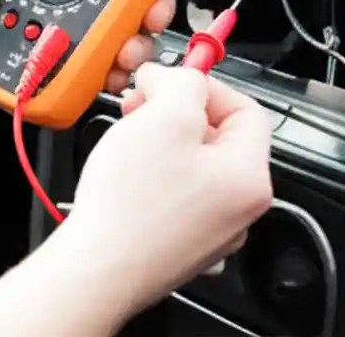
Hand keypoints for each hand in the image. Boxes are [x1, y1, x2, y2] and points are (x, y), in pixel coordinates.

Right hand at [65, 65, 272, 307]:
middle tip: (139, 106)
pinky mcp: (180, 246)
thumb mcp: (165, 117)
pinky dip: (153, 176)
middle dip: (176, 114)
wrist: (94, 269)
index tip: (169, 81)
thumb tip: (179, 76)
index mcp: (250, 178)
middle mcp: (239, 211)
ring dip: (162, 142)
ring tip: (127, 139)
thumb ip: (183, 83)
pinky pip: (176, 196)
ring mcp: (210, 233)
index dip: (205, 87)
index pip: (246, 110)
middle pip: (218, 138)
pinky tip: (126, 175)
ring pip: (194, 167)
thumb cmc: (130, 205)